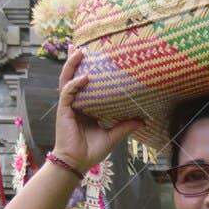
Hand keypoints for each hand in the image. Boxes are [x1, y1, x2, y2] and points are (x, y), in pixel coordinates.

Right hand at [53, 47, 143, 172]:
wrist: (77, 163)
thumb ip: (125, 126)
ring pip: (67, 80)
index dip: (87, 70)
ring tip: (78, 52)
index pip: (85, 85)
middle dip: (75, 62)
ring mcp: (68, 107)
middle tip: (83, 46)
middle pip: (73, 77)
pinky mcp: (64, 111)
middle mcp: (75, 104)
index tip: (96, 57)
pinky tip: (85, 77)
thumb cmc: (91, 151)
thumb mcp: (112, 136)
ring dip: (71, 65)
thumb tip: (144, 120)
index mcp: (85, 108)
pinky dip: (75, 84)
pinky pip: (68, 92)